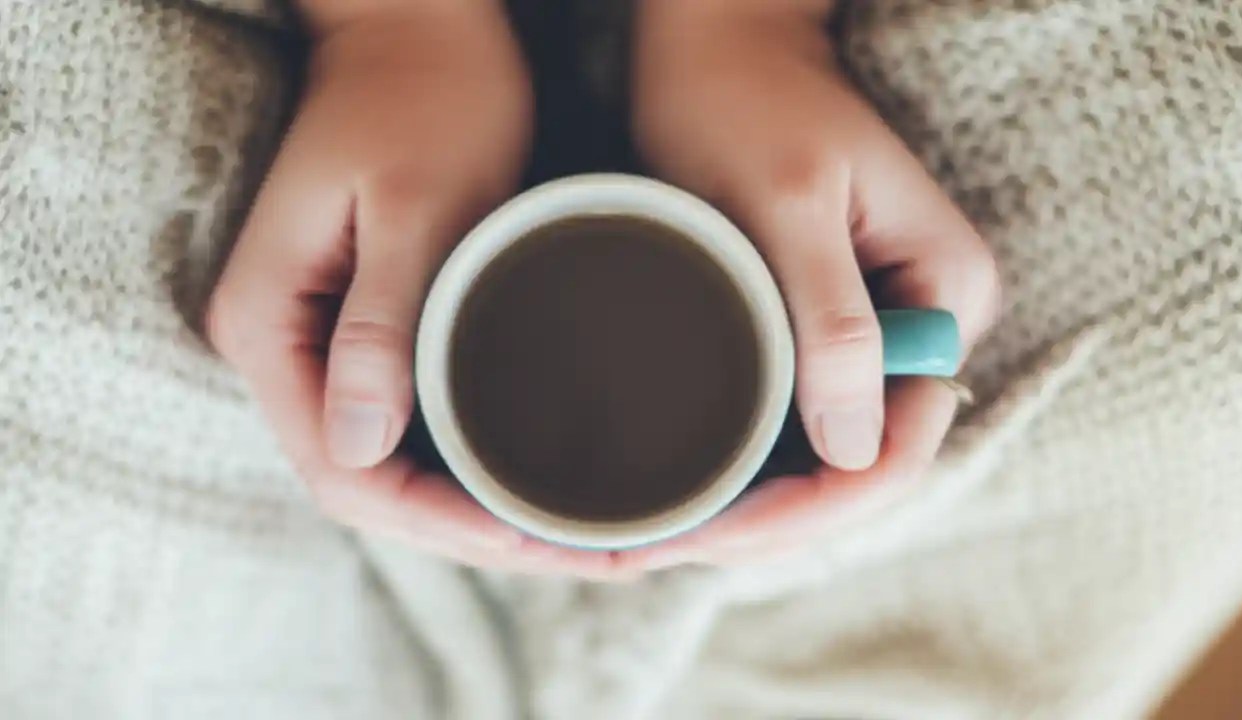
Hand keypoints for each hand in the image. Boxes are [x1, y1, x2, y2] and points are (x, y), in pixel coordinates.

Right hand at [207, 2, 616, 576]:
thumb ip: (378, 322)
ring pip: (387, 466)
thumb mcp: (410, 206)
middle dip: (466, 533)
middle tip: (578, 549)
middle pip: (364, 486)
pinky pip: (406, 422)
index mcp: (270, 324)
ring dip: (470, 510)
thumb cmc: (423, 96)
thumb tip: (359, 446)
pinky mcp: (359, 326)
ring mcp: (316, 341)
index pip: (342, 474)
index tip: (532, 538)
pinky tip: (531, 476)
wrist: (417, 29)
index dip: (438, 524)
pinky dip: (466, 462)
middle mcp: (280, 347)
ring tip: (570, 532)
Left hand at [625, 1, 999, 564]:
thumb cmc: (746, 99)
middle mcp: (923, 326)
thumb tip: (855, 450)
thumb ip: (834, 322)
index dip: (812, 508)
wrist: (716, 41)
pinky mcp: (825, 328)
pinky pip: (796, 419)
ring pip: (827, 456)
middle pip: (863, 467)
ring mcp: (876, 332)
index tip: (713, 532)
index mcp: (945, 295)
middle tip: (664, 546)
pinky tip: (683, 485)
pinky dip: (746, 462)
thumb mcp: (788, 204)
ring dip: (754, 507)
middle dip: (772, 523)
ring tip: (660, 530)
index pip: (900, 445)